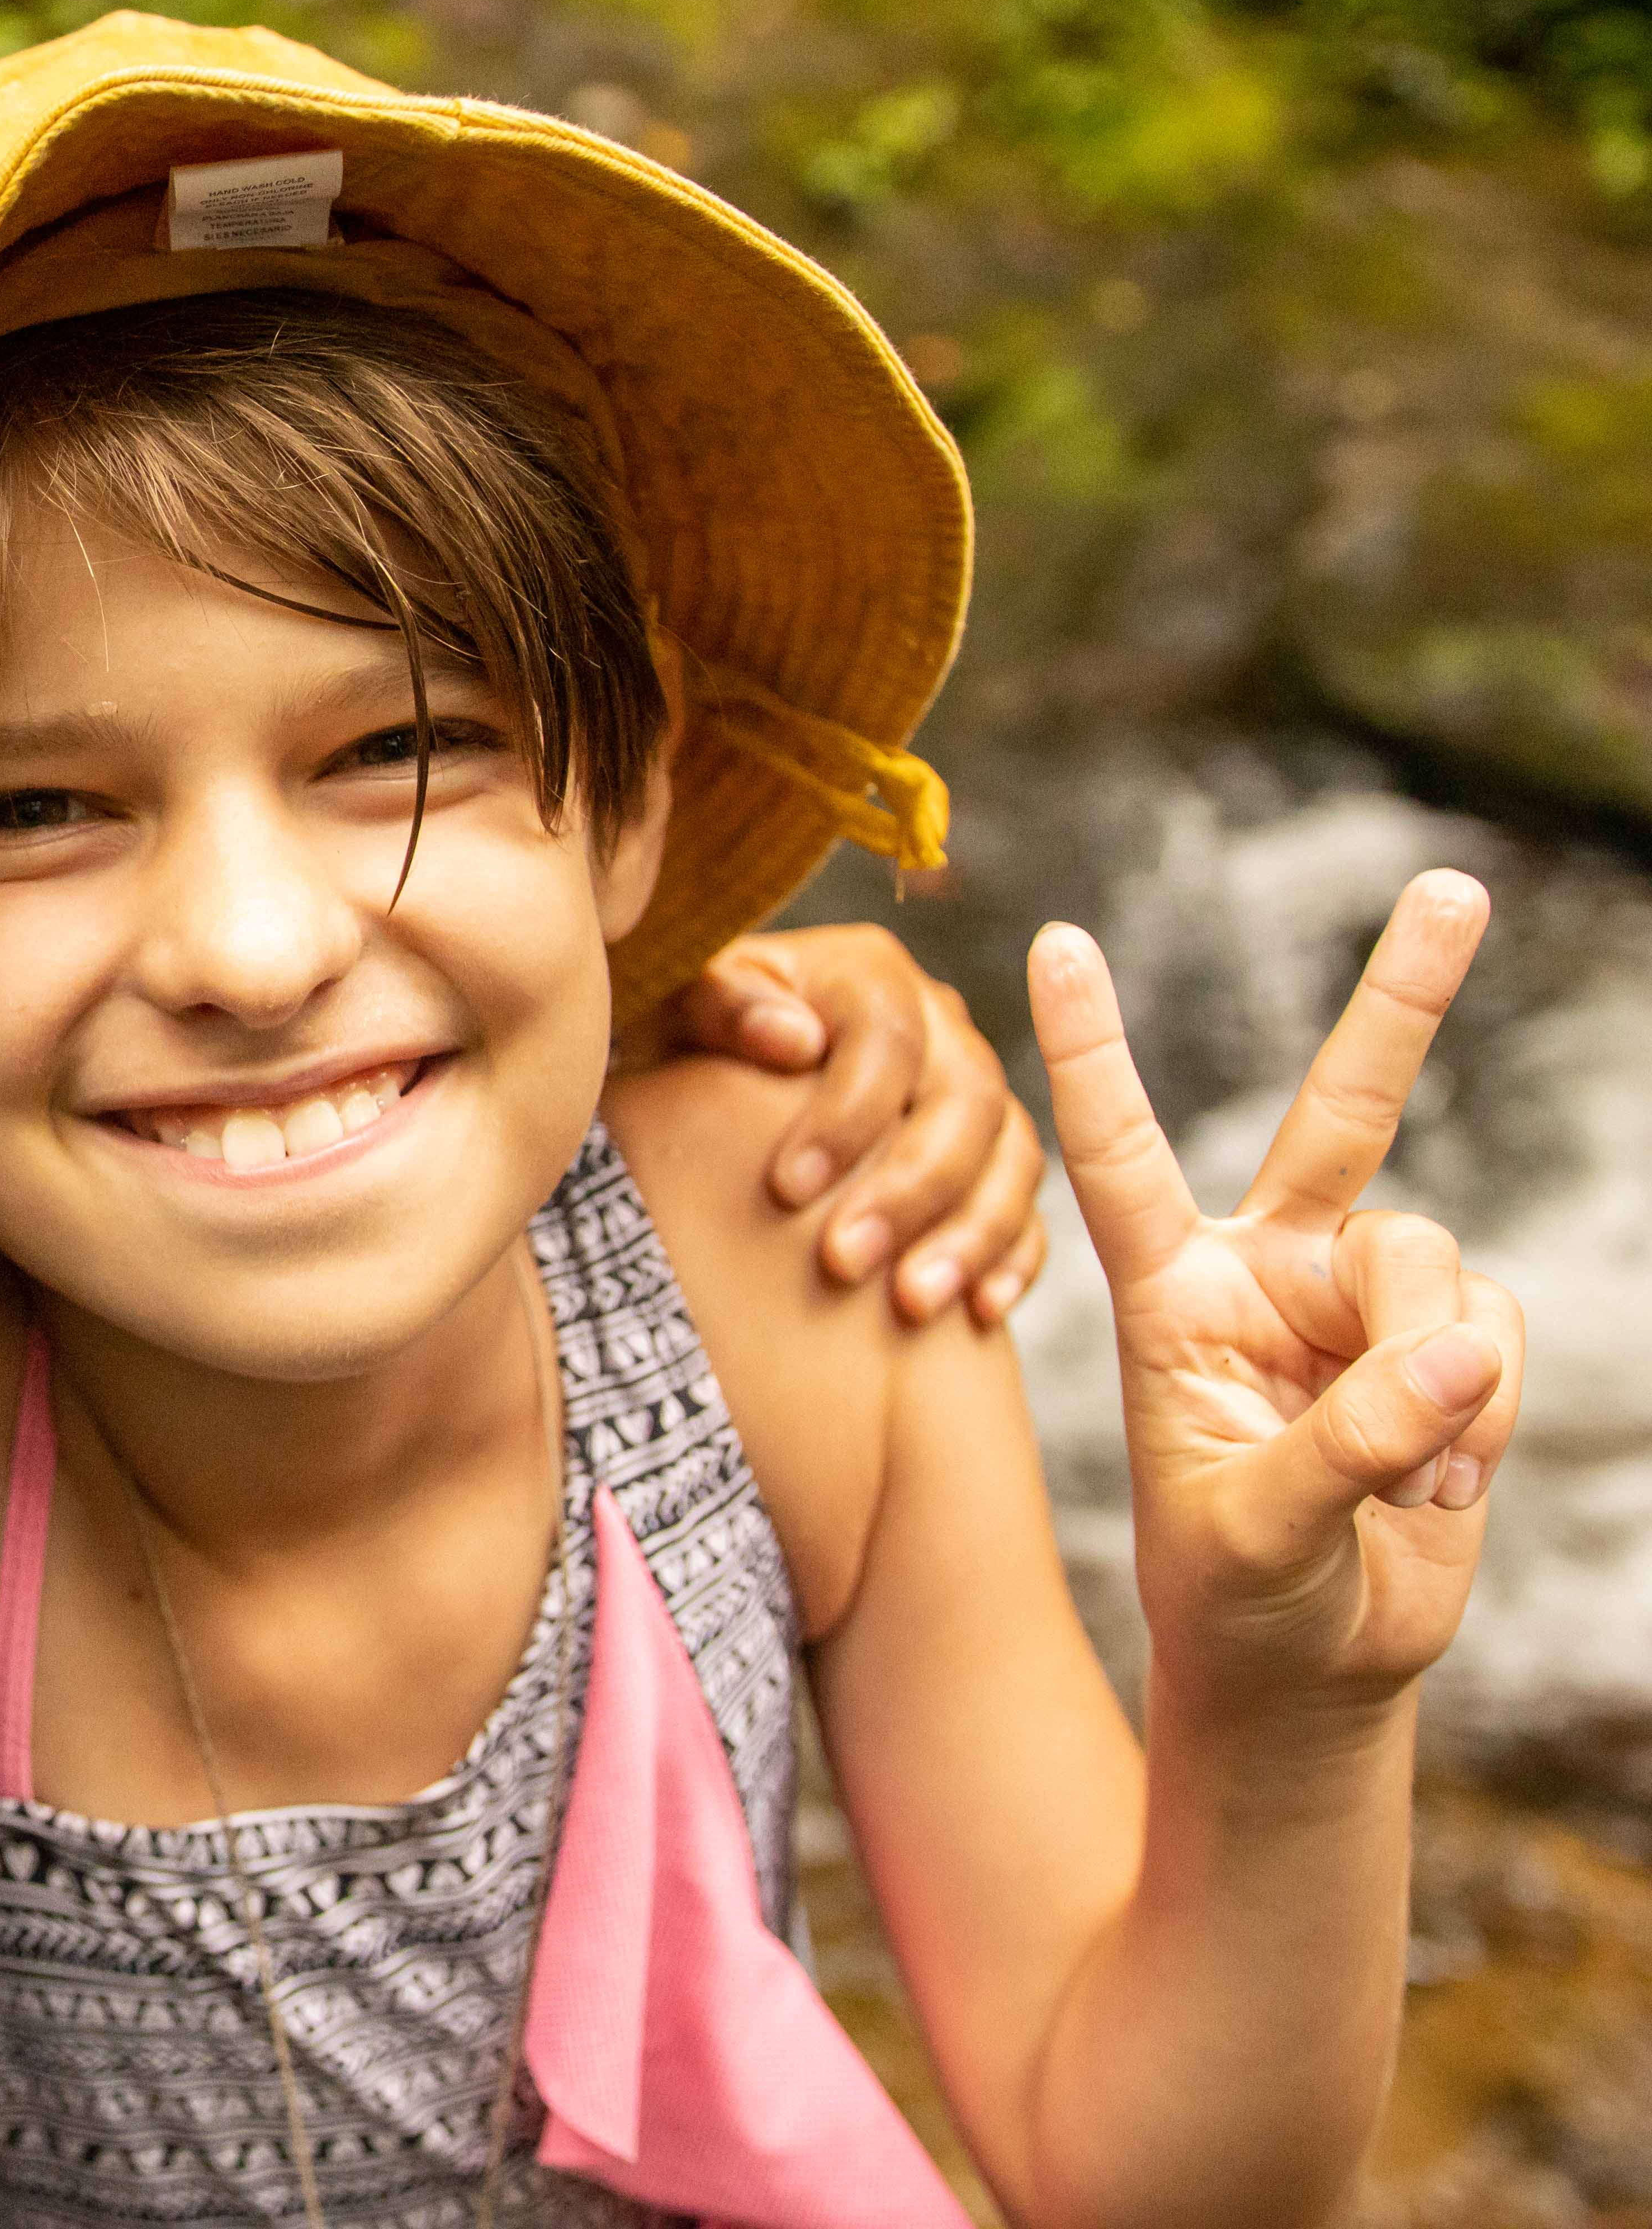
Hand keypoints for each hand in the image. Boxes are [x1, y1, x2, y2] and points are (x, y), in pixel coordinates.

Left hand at [668, 923, 1049, 1323]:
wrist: (709, 1081)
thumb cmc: (685, 1041)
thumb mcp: (677, 1011)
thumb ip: (720, 1004)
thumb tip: (792, 1037)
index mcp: (867, 975)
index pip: (885, 1038)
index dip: (846, 1117)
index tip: (786, 1190)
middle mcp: (939, 1025)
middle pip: (965, 1100)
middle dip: (909, 1188)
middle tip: (843, 1263)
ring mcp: (974, 1093)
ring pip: (1011, 1155)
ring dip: (969, 1234)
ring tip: (912, 1303)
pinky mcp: (994, 1158)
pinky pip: (1029, 1206)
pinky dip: (1012, 1257)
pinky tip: (979, 1310)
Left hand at [1032, 870, 1522, 1709]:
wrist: (1308, 1664)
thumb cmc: (1239, 1597)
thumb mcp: (1259, 1531)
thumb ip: (1351, 1445)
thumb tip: (1458, 1356)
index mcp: (1169, 1295)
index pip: (1116, 1152)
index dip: (1091, 1049)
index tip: (1056, 938)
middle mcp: (1266, 1270)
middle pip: (1341, 1112)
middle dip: (1404, 1000)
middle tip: (1455, 885)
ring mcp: (1359, 1303)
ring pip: (1435, 1264)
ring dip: (1440, 1375)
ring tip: (1408, 1478)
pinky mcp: (1440, 1347)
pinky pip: (1491, 1337)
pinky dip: (1481, 1416)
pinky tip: (1441, 1486)